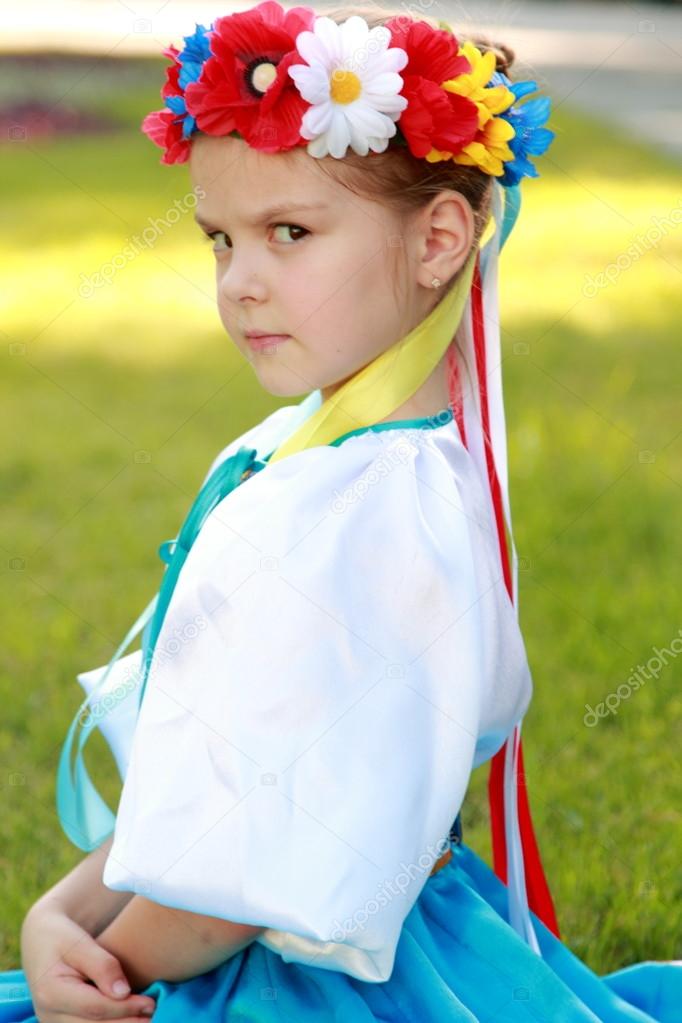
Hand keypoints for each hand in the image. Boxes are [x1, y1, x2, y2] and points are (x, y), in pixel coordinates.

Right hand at [21, 903, 157, 1021]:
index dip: (125, 1008)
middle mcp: (48, 1015)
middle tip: (155, 1014)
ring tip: (147, 1019)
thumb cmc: (63, 936)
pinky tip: (131, 1019)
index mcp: (50, 993)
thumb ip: (102, 966)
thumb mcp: (80, 943)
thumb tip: (123, 992)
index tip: (151, 1003)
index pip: (95, 1007)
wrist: (42, 940)